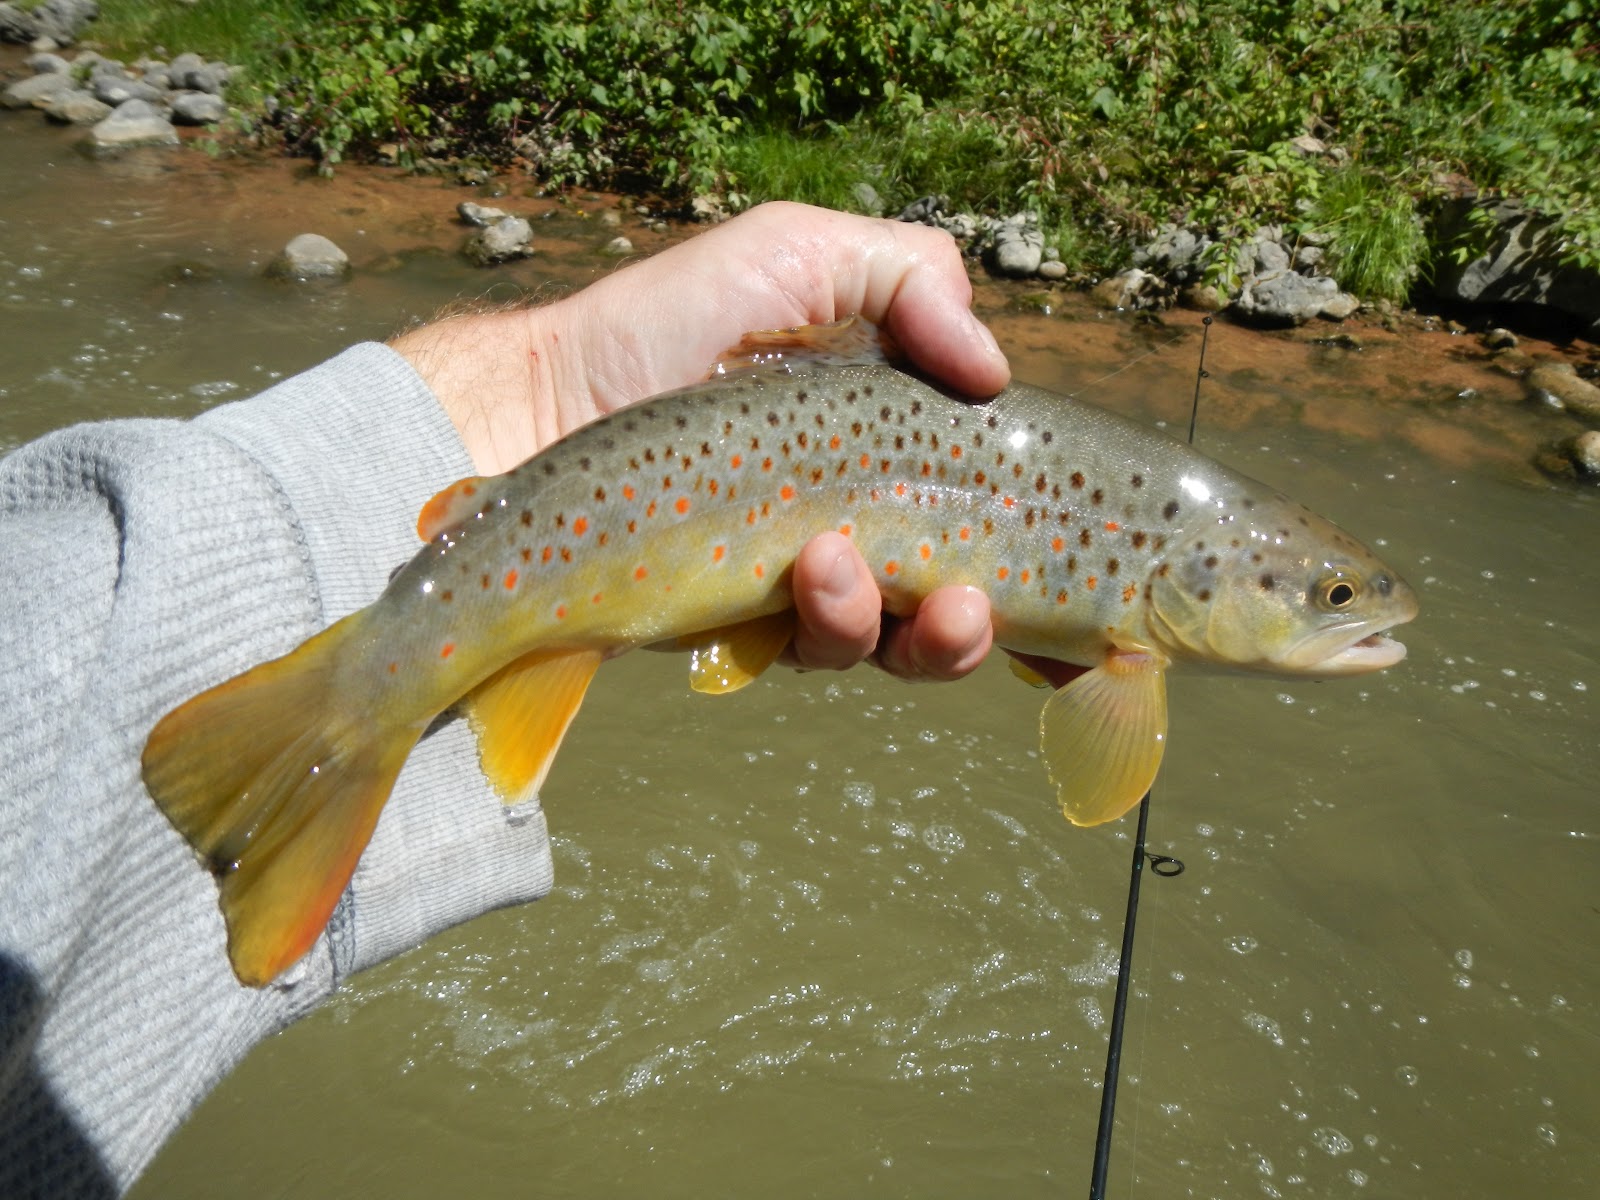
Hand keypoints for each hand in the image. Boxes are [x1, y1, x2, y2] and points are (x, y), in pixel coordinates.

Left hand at [392, 201, 1012, 682]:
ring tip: (841, 565)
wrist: (551, 400)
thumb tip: (996, 373)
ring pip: (907, 643)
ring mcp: (818, 579)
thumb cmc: (674, 320)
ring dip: (915, 634)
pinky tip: (808, 570)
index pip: (997, 505)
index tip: (1080, 580)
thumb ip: (913, 278)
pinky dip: (835, 624)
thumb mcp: (800, 253)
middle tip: (971, 605)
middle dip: (985, 622)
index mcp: (900, 437)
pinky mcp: (757, 627)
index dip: (1044, 550)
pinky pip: (827, 652)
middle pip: (972, 598)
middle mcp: (873, 513)